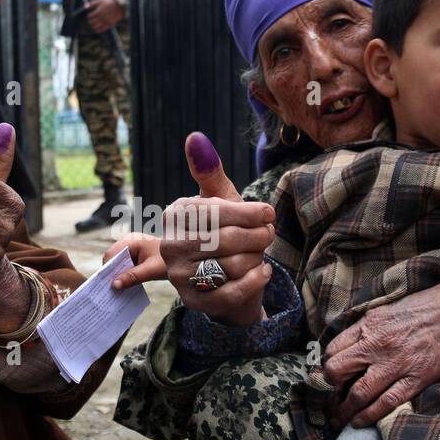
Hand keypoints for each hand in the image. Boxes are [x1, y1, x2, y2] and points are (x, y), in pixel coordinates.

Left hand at [85, 0, 125, 32]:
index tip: (89, 16)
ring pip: (96, 27)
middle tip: (91, 20)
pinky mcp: (109, 24)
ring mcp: (105, 22)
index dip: (88, 16)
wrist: (120, 6)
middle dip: (90, 21)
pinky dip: (98, 30)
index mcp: (98, 12)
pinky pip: (102, 30)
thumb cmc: (110, 2)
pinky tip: (97, 30)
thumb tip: (85, 6)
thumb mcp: (100, 0)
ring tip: (93, 24)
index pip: (89, 16)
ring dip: (93, 26)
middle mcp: (101, 18)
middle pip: (92, 22)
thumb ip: (92, 3)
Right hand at [105, 233, 165, 288]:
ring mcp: (130, 249)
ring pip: (116, 263)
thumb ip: (133, 277)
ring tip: (115, 291)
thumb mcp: (151, 270)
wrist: (182, 258)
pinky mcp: (133, 256)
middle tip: (109, 291)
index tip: (105, 285)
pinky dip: (123, 275)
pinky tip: (124, 286)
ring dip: (116, 276)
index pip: (111, 254)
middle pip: (112, 259)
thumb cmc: (168, 261)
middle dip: (110, 274)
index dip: (106, 269)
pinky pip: (123, 266)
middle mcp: (128, 242)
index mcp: (131, 241)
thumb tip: (114, 285)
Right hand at [156, 132, 275, 325]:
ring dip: (256, 258)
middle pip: (227, 239)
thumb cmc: (223, 233)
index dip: (250, 213)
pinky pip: (232, 292)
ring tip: (258, 253)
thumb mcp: (220, 201)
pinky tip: (263, 271)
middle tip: (267, 235)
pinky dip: (255, 280)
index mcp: (176, 214)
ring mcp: (179, 277)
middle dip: (258, 237)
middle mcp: (170, 245)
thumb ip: (210, 171)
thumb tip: (194, 136)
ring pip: (232, 265)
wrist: (225, 281)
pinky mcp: (195, 302)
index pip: (217, 211)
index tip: (268, 214)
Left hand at [322, 281, 439, 428]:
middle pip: (337, 371)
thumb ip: (367, 329)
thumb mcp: (387, 310)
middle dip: (330, 388)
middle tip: (331, 398)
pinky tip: (359, 422)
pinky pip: (387, 402)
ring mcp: (396, 364)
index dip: (327, 365)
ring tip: (338, 420)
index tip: (330, 375)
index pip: (332, 350)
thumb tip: (350, 347)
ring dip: (344, 410)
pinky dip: (369, 415)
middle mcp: (376, 345)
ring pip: (358, 393)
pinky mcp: (416, 379)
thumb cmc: (426, 307)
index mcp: (368, 326)